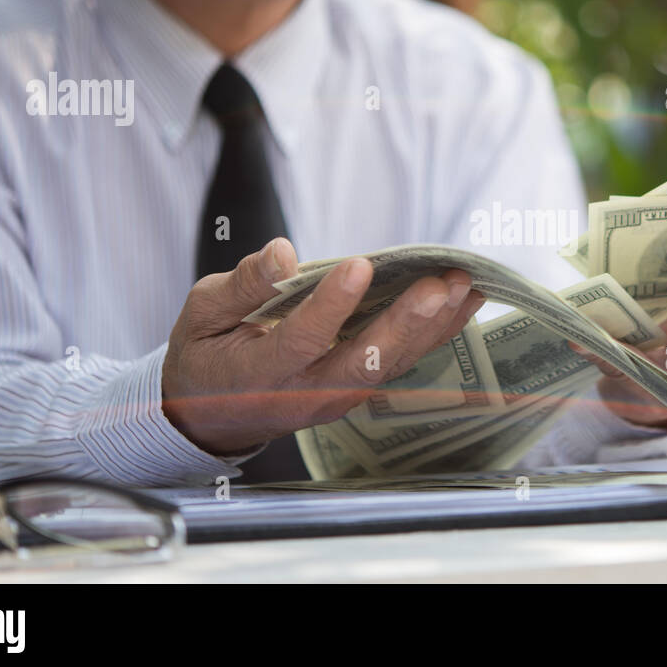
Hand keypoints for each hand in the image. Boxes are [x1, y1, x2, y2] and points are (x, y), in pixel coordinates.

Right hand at [161, 237, 484, 454]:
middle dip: (405, 322)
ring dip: (431, 326)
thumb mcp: (202, 315)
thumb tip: (282, 253)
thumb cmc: (206, 353)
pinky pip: (399, 364)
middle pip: (362, 362)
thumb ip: (242, 287)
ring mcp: (334, 398)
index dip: (331, 306)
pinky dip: (434, 334)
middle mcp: (304, 393)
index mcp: (258, 373)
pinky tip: (463, 303)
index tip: (360, 266)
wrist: (210, 413)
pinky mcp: (355, 391)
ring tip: (463, 285)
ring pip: (390, 365)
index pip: (300, 340)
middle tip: (440, 285)